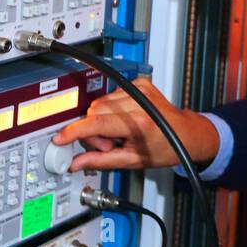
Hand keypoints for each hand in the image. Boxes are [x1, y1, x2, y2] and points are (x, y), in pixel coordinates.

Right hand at [53, 76, 217, 171]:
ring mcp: (140, 89)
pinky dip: (112, 109)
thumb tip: (77, 162)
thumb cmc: (165, 148)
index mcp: (139, 122)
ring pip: (100, 102)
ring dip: (102, 120)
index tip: (61, 137)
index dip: (74, 131)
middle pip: (94, 111)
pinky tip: (124, 120)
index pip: (96, 123)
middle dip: (94, 131)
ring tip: (120, 133)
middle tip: (110, 145)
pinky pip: (111, 95)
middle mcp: (139, 102)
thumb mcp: (133, 161)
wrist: (186, 134)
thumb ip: (101, 161)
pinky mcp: (140, 83)